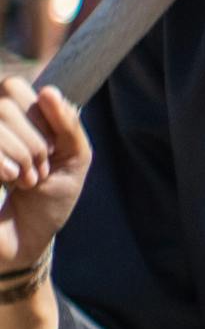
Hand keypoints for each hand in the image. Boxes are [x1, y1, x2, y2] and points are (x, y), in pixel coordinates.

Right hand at [1, 78, 90, 275]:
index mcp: (6, 119)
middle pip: (3, 105)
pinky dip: (3, 164)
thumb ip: (68, 124)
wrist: (23, 243)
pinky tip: (6, 181)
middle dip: (32, 142)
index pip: (12, 86)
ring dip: (20, 154)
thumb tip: (48, 91)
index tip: (50, 149)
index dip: (37, 115)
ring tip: (24, 181)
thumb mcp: (73, 159)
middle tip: (37, 172)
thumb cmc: (49, 200)